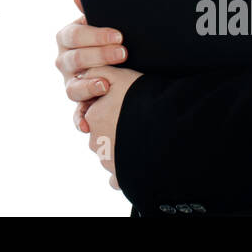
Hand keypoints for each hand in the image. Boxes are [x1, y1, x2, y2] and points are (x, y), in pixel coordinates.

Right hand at [55, 0, 127, 132]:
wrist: (123, 61)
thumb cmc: (111, 38)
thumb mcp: (104, 22)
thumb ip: (90, 7)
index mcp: (68, 39)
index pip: (73, 36)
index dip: (94, 36)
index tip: (119, 35)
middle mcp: (65, 62)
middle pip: (73, 60)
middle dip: (98, 57)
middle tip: (123, 53)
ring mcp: (71, 84)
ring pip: (72, 88)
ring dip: (88, 86)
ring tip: (107, 85)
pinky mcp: (81, 105)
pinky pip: (77, 115)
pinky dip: (80, 121)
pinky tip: (88, 126)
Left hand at [78, 64, 142, 188]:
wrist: (167, 128)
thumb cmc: (143, 99)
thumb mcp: (118, 76)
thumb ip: (97, 73)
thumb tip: (84, 75)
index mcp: (92, 118)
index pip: (94, 114)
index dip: (110, 108)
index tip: (127, 106)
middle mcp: (96, 142)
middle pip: (101, 135)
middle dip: (114, 130)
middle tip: (136, 122)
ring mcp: (109, 163)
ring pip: (111, 156)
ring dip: (122, 151)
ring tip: (144, 141)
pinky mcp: (122, 179)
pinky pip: (119, 178)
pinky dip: (127, 174)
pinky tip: (140, 165)